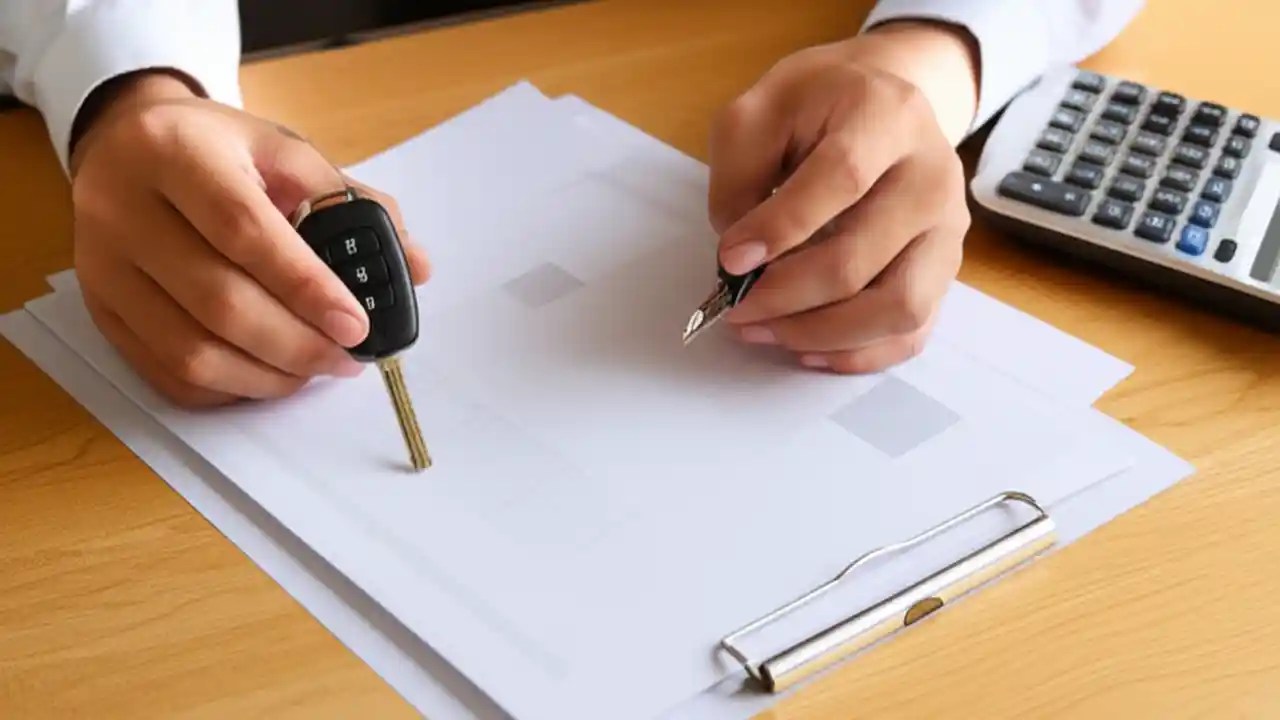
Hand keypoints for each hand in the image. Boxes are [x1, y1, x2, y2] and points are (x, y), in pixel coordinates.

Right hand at [69, 71, 429, 406]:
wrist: (125, 143)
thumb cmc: (217, 150)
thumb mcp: (283, 151)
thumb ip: (351, 203)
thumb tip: (416, 265)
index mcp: (176, 152)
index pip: (244, 231)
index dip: (305, 287)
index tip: (356, 324)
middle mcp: (124, 209)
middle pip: (218, 301)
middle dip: (297, 344)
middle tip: (347, 358)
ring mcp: (104, 266)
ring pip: (190, 350)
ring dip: (268, 375)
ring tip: (315, 369)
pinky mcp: (100, 310)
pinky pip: (167, 372)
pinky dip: (229, 388)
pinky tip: (270, 375)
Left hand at [707, 21, 979, 372]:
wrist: (884, 102)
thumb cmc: (816, 107)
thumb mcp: (760, 110)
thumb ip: (739, 174)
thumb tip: (741, 258)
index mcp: (887, 116)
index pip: (841, 179)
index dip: (781, 228)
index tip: (730, 260)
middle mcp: (932, 174)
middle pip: (862, 258)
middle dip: (786, 295)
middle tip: (736, 307)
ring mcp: (947, 227)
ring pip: (898, 307)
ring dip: (821, 333)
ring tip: (765, 330)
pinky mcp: (945, 269)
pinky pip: (913, 332)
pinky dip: (857, 354)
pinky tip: (805, 349)